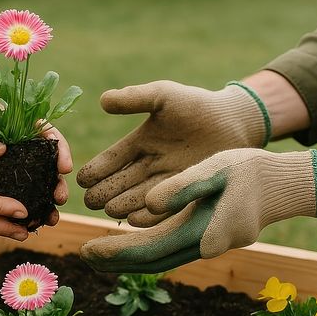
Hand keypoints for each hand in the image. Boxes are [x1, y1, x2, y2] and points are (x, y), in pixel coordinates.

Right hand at [76, 80, 267, 226]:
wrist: (235, 122)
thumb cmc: (198, 105)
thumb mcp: (164, 95)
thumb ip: (135, 98)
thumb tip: (102, 101)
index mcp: (141, 143)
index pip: (113, 159)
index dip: (96, 169)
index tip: (81, 179)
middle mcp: (150, 166)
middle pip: (121, 182)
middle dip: (104, 192)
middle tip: (89, 201)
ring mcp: (167, 181)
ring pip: (139, 196)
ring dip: (123, 204)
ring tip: (109, 210)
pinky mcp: (185, 193)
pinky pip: (163, 206)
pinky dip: (149, 214)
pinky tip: (136, 220)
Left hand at [80, 148, 316, 271]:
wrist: (284, 186)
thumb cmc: (250, 172)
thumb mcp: (216, 169)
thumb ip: (183, 186)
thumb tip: (150, 203)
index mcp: (200, 232)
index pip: (147, 248)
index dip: (114, 251)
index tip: (87, 248)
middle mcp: (200, 247)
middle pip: (149, 263)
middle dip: (114, 261)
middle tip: (81, 256)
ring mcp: (205, 249)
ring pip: (158, 262)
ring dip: (127, 262)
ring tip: (96, 255)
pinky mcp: (207, 243)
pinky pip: (169, 253)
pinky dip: (145, 254)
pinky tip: (128, 246)